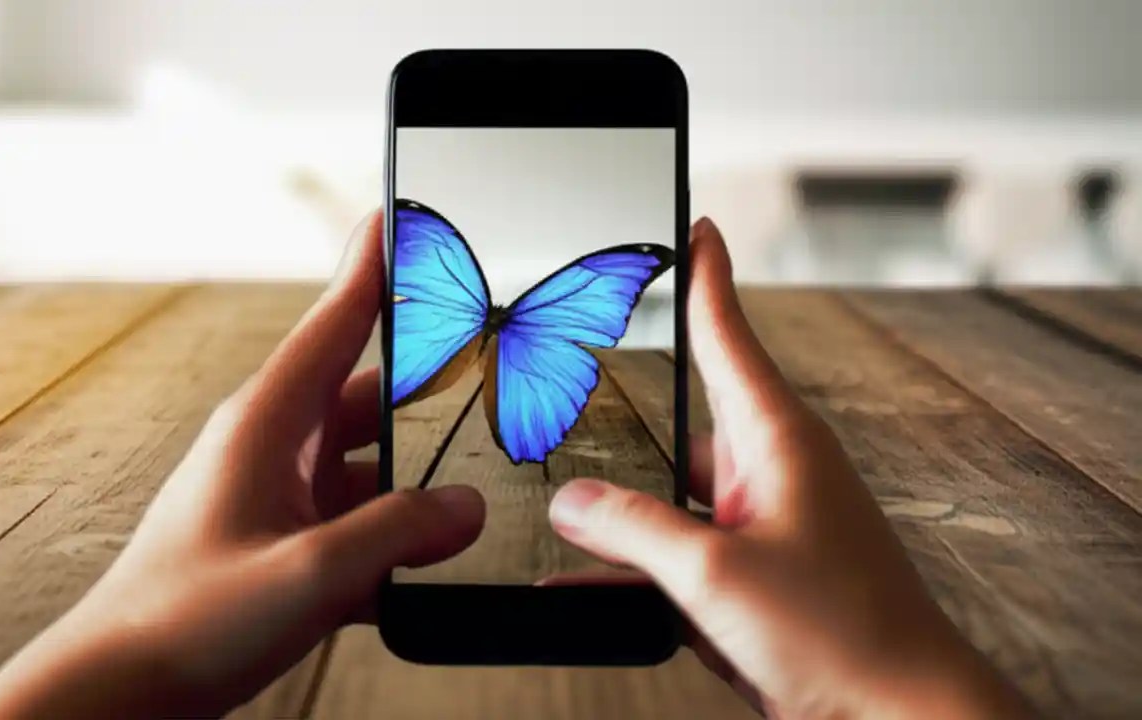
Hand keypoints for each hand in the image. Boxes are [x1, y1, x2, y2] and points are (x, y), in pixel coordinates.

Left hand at [0, 212, 484, 718]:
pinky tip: (420, 573)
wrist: (123, 692)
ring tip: (466, 498)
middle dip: (422, 391)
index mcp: (266, 424)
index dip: (372, 267)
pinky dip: (389, 543)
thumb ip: (398, 533)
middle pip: (365, 399)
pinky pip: (352, 527)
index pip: (333, 322)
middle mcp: (271, 450)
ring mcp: (275, 500)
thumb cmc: (181, 622)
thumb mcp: (309, 571)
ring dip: (410, 487)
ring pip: (365, 470)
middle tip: (481, 373)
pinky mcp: (281, 548)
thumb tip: (465, 509)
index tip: (399, 218)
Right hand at [548, 218, 1033, 718]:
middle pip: (682, 426)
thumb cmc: (847, 636)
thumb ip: (634, 531)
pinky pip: (677, 560)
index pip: (731, 336)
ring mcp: (760, 531)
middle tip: (573, 398)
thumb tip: (574, 504)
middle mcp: (770, 476)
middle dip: (630, 423)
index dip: (708, 276)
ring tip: (566, 517)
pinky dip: (634, 572)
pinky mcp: (751, 583)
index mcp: (779, 442)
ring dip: (626, 516)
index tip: (695, 227)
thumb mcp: (717, 573)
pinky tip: (584, 583)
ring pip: (672, 502)